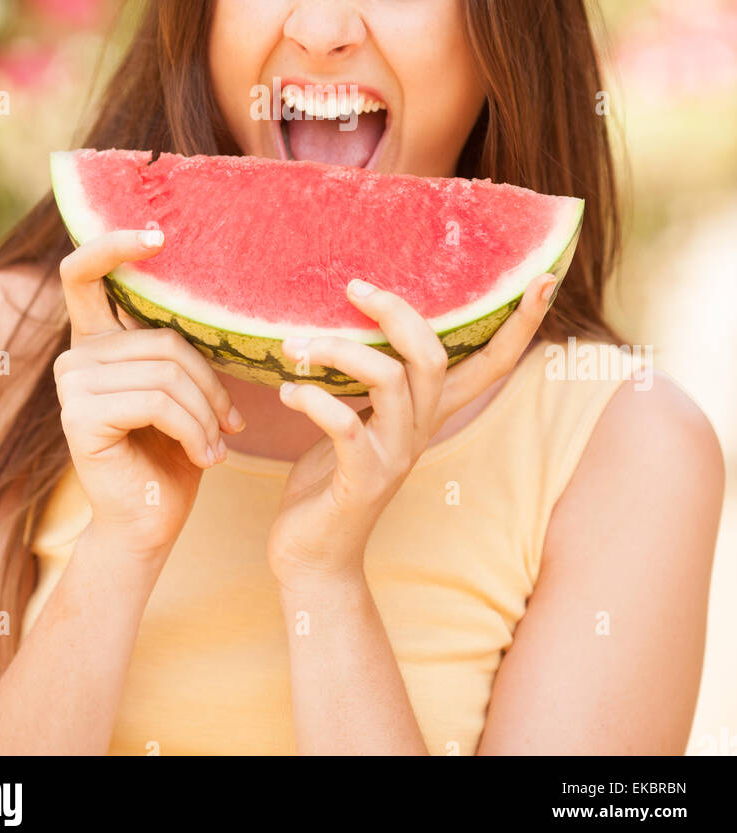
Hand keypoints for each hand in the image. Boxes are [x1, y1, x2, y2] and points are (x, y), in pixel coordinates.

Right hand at [55, 229, 244, 564]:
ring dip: (206, 412)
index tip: (157, 235)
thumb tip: (221, 298)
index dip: (114, 245)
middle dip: (209, 383)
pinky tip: (206, 456)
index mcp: (98, 342)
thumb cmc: (173, 454)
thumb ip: (180, 348)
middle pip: (163, 338)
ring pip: (166, 371)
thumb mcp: (184, 390)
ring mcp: (71, 385)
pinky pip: (157, 401)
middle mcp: (76, 357)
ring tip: (218, 443)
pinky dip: (193, 429)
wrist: (151, 525)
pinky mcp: (78, 416)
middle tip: (230, 423)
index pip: (85, 274)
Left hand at [266, 273, 556, 591]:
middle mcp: (421, 431)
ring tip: (295, 347)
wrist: (314, 555)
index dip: (521, 324)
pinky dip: (313, 398)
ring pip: (388, 381)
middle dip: (397, 312)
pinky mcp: (362, 481)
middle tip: (354, 288)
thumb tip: (355, 311)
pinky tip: (288, 391)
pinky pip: (347, 426)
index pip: (492, 363)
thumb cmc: (332, 476)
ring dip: (337, 351)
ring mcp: (395, 458)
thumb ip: (373, 376)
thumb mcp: (363, 416)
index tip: (544, 277)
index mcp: (430, 411)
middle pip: (433, 357)